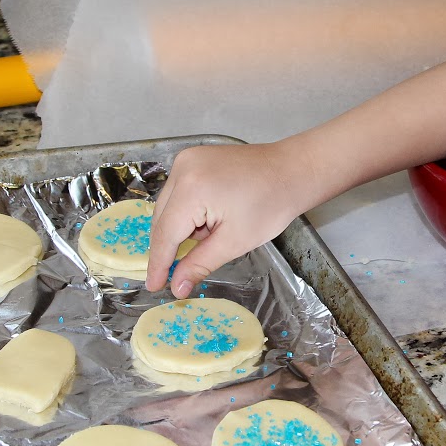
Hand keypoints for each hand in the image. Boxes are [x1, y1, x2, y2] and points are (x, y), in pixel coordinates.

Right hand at [145, 142, 308, 296]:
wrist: (291, 171)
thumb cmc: (270, 205)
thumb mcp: (234, 242)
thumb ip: (199, 264)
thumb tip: (176, 288)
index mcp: (191, 189)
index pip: (165, 234)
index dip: (158, 263)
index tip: (153, 287)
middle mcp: (183, 169)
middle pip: (162, 219)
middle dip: (171, 246)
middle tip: (181, 272)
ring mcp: (187, 159)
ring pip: (168, 206)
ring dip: (180, 228)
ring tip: (211, 235)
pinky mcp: (194, 158)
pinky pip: (178, 192)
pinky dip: (186, 211)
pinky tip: (208, 220)